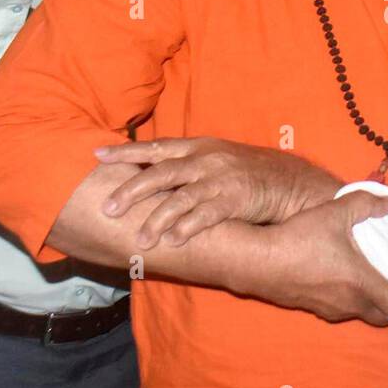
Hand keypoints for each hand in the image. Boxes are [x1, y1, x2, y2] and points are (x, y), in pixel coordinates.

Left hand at [96, 136, 341, 249]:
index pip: (155, 147)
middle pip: (161, 172)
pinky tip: (173, 241)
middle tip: (108, 208)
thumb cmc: (249, 172)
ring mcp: (221, 178)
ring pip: (180, 198)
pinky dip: (188, 228)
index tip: (97, 155)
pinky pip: (207, 215)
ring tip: (140, 238)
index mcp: (198, 146)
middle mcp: (206, 159)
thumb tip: (151, 174)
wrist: (290, 181)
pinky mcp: (236, 198)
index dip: (126, 152)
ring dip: (157, 219)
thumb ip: (187, 164)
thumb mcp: (217, 158)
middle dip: (132, 190)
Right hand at [243, 189, 387, 346]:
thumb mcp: (336, 213)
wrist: (254, 260)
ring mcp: (327, 309)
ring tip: (369, 283)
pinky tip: (334, 278)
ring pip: (358, 312)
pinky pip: (336, 307)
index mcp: (364, 284)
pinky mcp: (308, 307)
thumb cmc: (300, 237)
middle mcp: (349, 303)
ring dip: (368, 303)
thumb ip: (366, 205)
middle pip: (382, 315)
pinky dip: (345, 298)